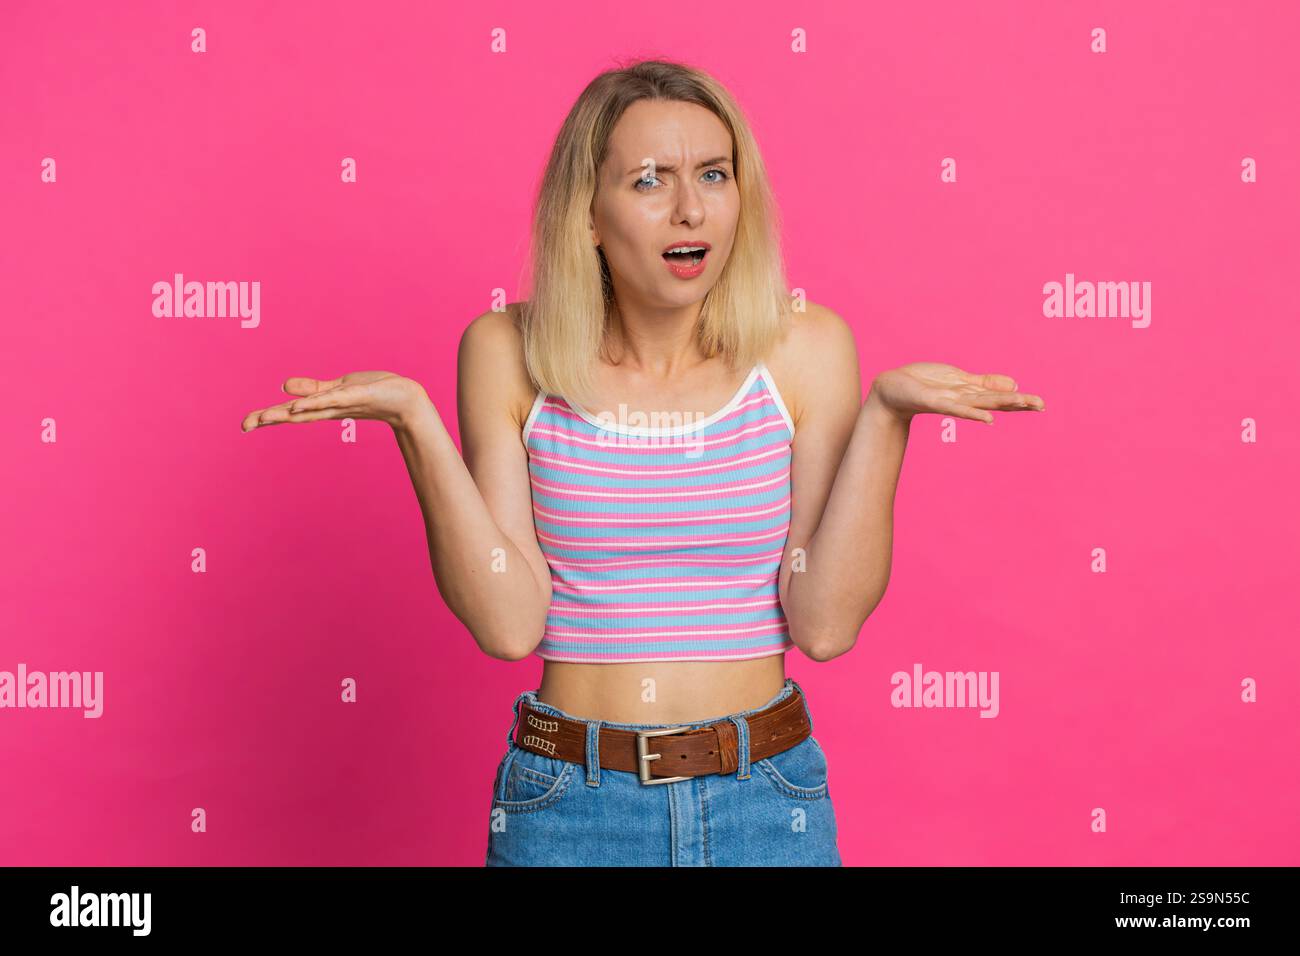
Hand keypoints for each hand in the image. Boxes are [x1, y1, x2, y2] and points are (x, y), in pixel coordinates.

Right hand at [240, 371, 428, 432]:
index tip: (244, 425)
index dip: (268, 417)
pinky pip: (333, 399)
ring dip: (287, 413)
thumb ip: (312, 389)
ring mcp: (342, 403)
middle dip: (270, 418)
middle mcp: (329, 409)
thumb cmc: (372, 394)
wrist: (405, 400)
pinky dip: (315, 402)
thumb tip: (283, 387)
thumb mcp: (338, 388)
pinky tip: (298, 406)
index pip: (290, 412)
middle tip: (245, 425)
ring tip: (264, 416)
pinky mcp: (356, 395)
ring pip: (310, 409)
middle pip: (295, 415)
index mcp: (323, 407)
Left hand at [868, 362, 1044, 424]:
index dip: (1020, 399)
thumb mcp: (959, 378)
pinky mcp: (935, 401)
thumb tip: (1014, 383)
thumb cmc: (924, 383)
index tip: (1042, 404)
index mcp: (970, 393)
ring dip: (1002, 405)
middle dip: (1018, 402)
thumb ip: (985, 382)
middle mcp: (964, 400)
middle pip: (995, 401)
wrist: (892, 389)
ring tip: (1023, 404)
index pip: (1000, 396)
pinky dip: (972, 414)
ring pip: (981, 404)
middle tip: (1042, 405)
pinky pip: (956, 409)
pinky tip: (988, 420)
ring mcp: (951, 402)